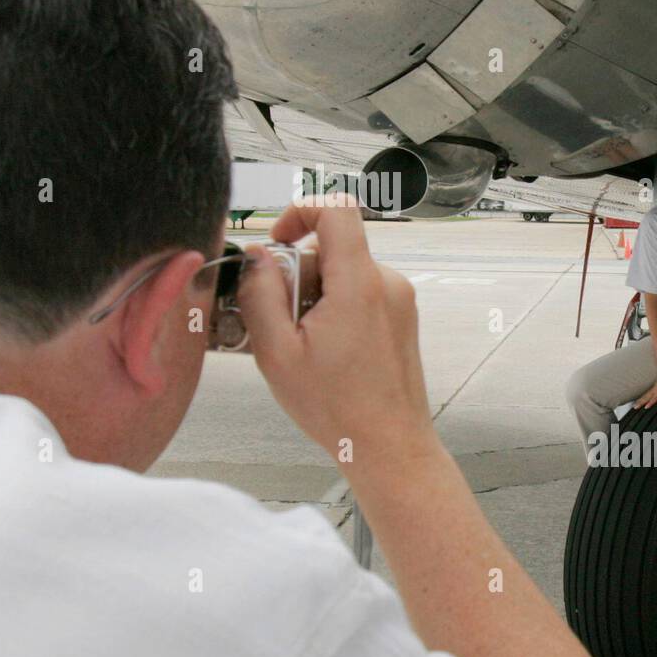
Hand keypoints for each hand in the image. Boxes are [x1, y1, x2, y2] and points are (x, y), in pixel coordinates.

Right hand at [236, 197, 438, 472]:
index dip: (300, 212)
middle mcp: (386, 283)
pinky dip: (333, 310)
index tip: (278, 240)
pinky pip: (358, 294)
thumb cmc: (340, 410)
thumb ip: (260, 295)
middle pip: (331, 249)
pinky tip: (322, 351)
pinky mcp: (399, 316)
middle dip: (296, 276)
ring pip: (342, 274)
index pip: (336, 210)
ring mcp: (397, 300)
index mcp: (359, 284)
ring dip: (313, 298)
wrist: (389, 446)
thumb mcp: (278, 353)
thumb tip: (256, 259)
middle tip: (279, 322)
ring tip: (302, 346)